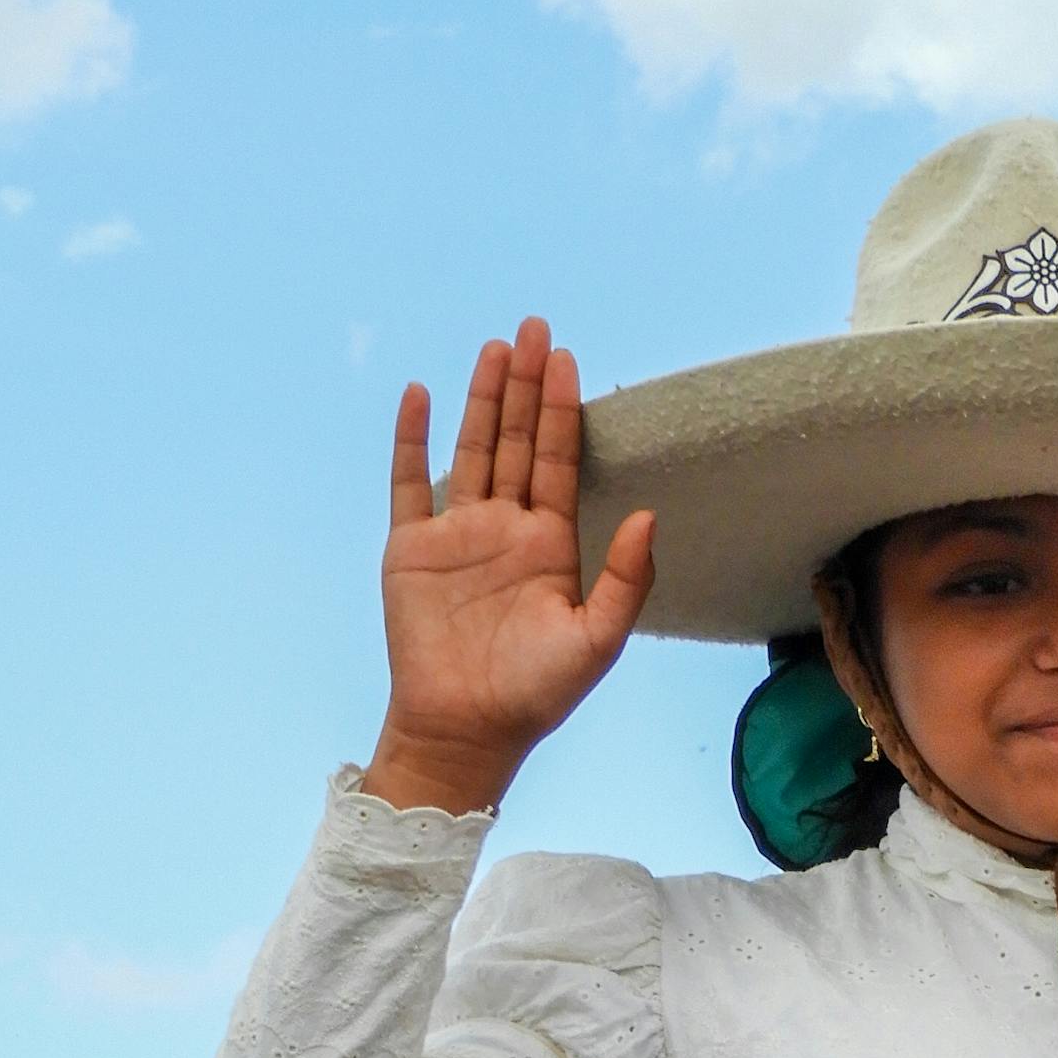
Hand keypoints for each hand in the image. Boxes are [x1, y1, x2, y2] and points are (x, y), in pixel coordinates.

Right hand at [361, 319, 654, 816]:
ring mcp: (457, 535)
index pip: (557, 461)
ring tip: (494, 347)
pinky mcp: (411, 549)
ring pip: (472, 450)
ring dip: (482, 399)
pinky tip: (421, 396)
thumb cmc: (536, 695)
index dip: (561, 410)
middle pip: (516, 442)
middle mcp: (505, 529)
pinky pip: (410, 484)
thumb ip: (626, 579)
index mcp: (549, 544)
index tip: (567, 359)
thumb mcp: (596, 640)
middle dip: (525, 385)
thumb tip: (648, 515)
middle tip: (534, 327)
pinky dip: (413, 441)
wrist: (466, 730)